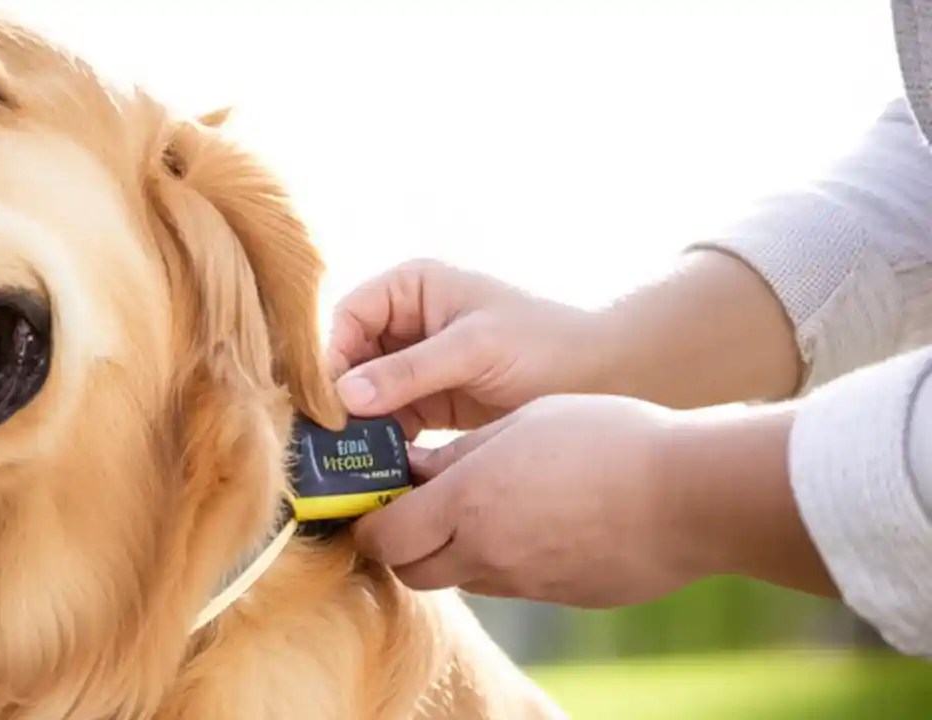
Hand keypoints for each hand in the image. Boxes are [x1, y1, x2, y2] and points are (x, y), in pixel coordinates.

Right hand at [328, 252, 802, 438]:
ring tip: (347, 464)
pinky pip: (388, 421)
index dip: (332, 358)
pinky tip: (375, 471)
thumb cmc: (546, 343)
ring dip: (357, 426)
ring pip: (363, 394)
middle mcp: (405, 320)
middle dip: (340, 398)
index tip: (327, 404)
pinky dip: (380, 444)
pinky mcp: (427, 403)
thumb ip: (410, 371)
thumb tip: (344, 395)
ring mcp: (414, 363)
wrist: (603, 378)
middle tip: (329, 443)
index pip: (348, 318)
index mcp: (411, 286)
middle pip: (348, 358)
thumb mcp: (475, 349)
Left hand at [351, 394, 835, 607]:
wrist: (691, 494)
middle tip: (417, 508)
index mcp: (469, 502)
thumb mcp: (521, 423)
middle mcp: (488, 551)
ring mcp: (526, 582)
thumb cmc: (609, 438)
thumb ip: (460, 451)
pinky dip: (501, 561)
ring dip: (452, 552)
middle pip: (412, 573)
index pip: (384, 538)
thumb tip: (415, 467)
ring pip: (461, 578)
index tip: (376, 502)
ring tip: (480, 509)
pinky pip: (510, 584)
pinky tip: (531, 523)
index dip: (370, 525)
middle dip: (402, 546)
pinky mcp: (561, 596)